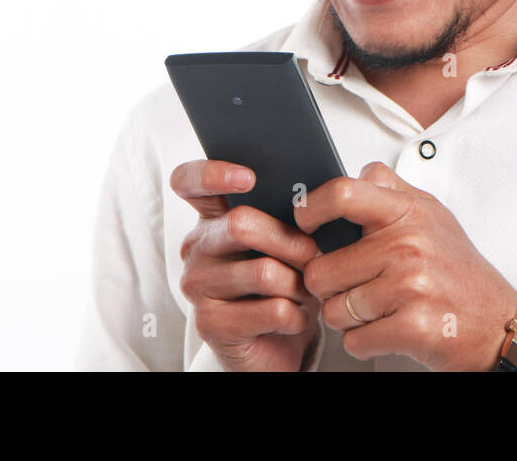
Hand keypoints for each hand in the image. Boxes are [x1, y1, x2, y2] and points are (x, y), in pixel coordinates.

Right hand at [170, 158, 321, 370]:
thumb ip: (295, 209)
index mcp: (214, 217)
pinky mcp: (211, 324)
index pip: (190, 181)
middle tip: (312, 254)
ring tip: (304, 291)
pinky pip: (271, 310)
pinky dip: (297, 315)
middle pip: (241, 223)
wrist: (280, 344)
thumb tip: (326, 183)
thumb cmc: (287, 282)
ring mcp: (199, 285)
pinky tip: (295, 317)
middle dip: (291, 240)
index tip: (249, 177)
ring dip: (299, 284)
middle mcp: (198, 247)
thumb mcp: (292, 240)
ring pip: (263, 271)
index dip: (213, 173)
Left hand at [295, 161, 516, 370]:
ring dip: (347, 318)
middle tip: (352, 288)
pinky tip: (386, 330)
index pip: (343, 194)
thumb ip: (393, 191)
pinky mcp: (413, 327)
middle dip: (329, 288)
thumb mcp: (433, 217)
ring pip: (334, 309)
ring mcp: (411, 286)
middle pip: (323, 269)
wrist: (500, 323)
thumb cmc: (461, 273)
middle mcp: (409, 245)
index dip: (311, 209)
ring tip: (377, 310)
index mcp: (409, 213)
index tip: (304, 222)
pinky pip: (354, 340)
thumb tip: (358, 173)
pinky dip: (364, 342)